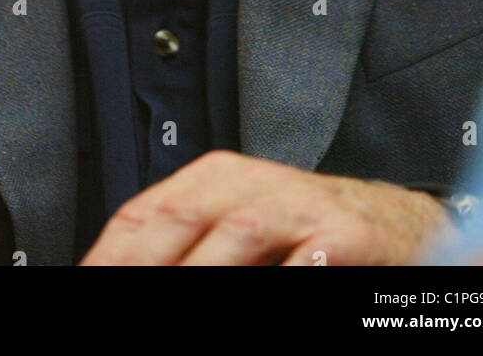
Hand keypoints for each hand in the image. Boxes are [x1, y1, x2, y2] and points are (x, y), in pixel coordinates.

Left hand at [79, 150, 453, 265]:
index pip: (145, 214)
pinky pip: (306, 259)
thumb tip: (116, 269)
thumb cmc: (302, 234)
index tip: (89, 283)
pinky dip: (284, 275)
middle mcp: (253, 183)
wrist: (393, 225)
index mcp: (215, 179)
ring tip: (180, 304)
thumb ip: (184, 245)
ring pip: (237, 231)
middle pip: (181, 215)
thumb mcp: (235, 224)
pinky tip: (273, 285)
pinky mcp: (347, 233)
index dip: (110, 255)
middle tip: (123, 295)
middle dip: (144, 263)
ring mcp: (300, 204)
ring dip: (204, 270)